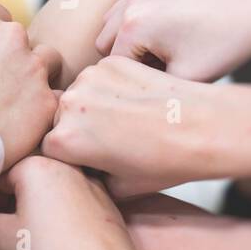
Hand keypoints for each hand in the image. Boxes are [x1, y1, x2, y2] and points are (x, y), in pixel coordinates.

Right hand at [0, 1, 60, 167]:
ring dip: (36, 77)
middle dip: (12, 58)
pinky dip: (41, 112)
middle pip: (22, 39)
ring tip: (17, 103)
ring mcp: (33, 67)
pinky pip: (53, 101)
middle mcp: (12, 35)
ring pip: (48, 62)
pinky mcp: (47, 102)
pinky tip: (24, 127)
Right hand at [0, 156, 144, 249]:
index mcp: (36, 163)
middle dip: (10, 203)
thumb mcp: (0, 237)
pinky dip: (58, 216)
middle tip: (6, 234)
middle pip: (22, 179)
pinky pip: (70, 201)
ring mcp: (88, 181)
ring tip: (32, 241)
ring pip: (47, 190)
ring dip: (34, 209)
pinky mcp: (104, 200)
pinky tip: (57, 243)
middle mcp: (65, 164)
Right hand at [43, 56, 228, 196]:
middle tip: (109, 140)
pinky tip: (135, 101)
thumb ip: (88, 178)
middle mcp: (69, 105)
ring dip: (92, 104)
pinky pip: (100, 75)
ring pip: (79, 93)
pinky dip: (111, 86)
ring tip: (125, 119)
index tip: (89, 159)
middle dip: (78, 128)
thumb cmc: (166, 162)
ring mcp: (90, 78)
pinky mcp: (112, 62)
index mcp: (65, 140)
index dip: (69, 155)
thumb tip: (82, 172)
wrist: (202, 129)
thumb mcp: (119, 187)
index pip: (48, 147)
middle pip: (59, 117)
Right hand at [96, 0, 250, 80]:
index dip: (134, 77)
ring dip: (131, 32)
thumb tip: (127, 94)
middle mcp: (133, 0)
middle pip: (105, 38)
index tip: (162, 80)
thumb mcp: (185, 80)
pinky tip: (179, 23)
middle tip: (161, 64)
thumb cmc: (224, 45)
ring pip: (117, 15)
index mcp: (134, 26)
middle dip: (126, 53)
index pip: (111, 63)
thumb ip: (147, 87)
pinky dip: (148, 12)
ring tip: (166, 44)